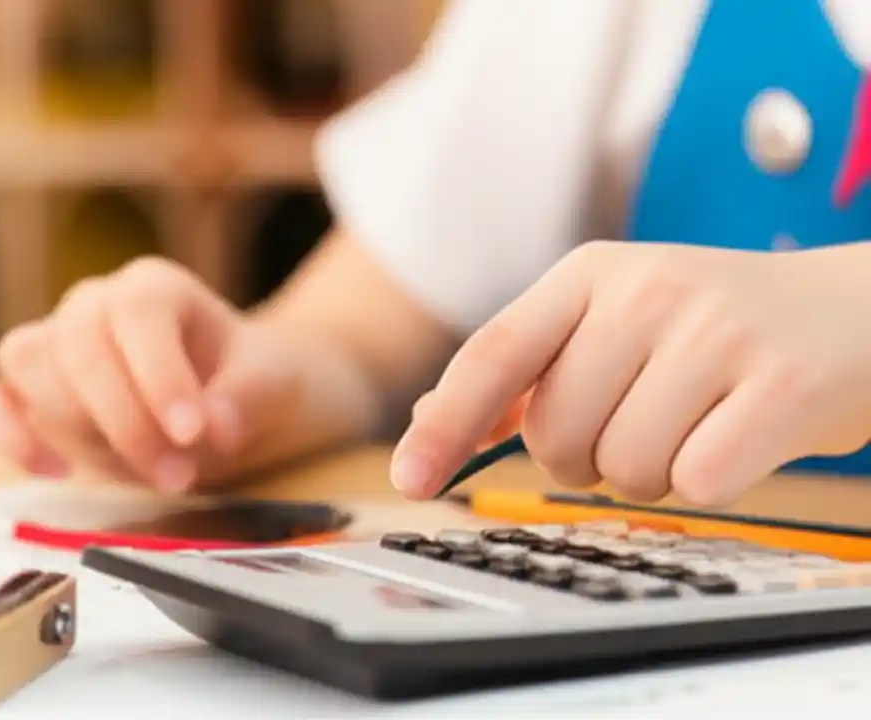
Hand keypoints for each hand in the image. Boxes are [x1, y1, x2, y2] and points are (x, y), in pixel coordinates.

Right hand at [0, 257, 301, 492]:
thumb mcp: (273, 384)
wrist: (232, 397)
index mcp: (155, 287)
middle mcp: (96, 303)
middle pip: (78, 344)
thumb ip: (246, 399)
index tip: (192, 433)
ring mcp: (58, 342)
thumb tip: (212, 425)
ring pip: (31, 367)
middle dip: (125, 421)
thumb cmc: (247, 380)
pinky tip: (58, 470)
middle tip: (179, 475)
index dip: (158, 375)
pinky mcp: (34, 390)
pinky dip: (12, 434)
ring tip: (151, 472)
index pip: (138, 312)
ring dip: (80, 431)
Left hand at [392, 240, 870, 505]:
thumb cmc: (722, 326)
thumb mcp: (620, 316)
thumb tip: (432, 415)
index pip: (493, 355)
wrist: (859, 309)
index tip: (411, 479)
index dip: (443, 424)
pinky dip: (711, 481)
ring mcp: (716, 333)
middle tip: (641, 425)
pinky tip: (739, 437)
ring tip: (696, 425)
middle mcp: (648, 290)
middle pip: (556, 435)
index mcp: (593, 272)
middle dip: (585, 460)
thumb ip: (532, 363)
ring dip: (652, 473)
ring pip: (625, 467)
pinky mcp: (780, 386)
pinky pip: (699, 483)